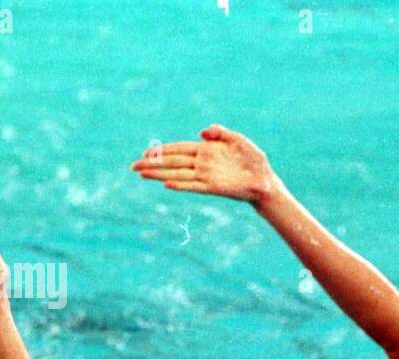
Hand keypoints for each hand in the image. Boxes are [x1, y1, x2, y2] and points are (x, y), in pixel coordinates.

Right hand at [130, 124, 278, 202]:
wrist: (266, 180)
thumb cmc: (254, 161)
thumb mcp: (238, 140)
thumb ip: (221, 133)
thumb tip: (201, 131)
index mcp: (206, 151)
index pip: (179, 149)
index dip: (163, 150)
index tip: (146, 151)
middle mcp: (203, 164)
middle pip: (173, 162)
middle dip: (153, 163)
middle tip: (133, 165)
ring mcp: (207, 176)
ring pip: (178, 174)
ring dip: (160, 174)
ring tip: (142, 174)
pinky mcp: (214, 187)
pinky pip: (194, 186)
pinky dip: (181, 185)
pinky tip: (167, 184)